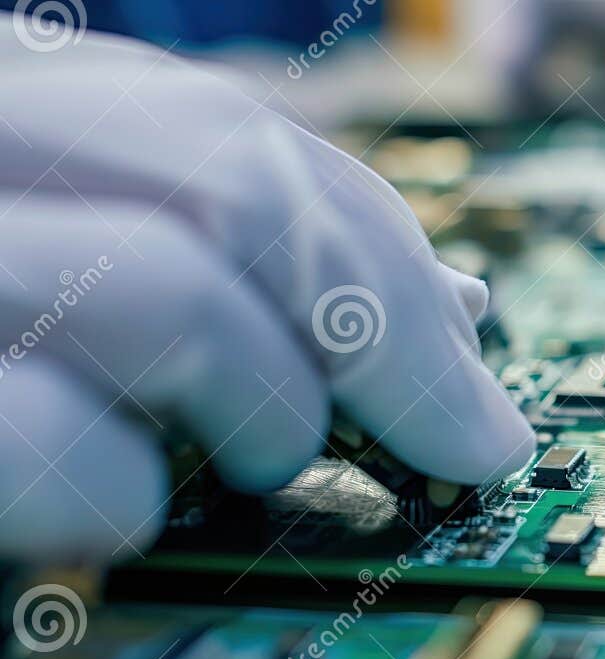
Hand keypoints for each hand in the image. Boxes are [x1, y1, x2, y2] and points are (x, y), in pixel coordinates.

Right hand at [0, 32, 534, 562]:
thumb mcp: (72, 285)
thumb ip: (225, 266)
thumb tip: (458, 308)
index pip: (236, 134)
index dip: (388, 255)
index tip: (472, 376)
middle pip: (231, 184)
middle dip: (383, 331)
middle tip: (452, 442)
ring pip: (172, 290)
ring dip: (269, 414)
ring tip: (254, 465)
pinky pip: (70, 447)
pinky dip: (135, 503)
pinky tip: (113, 516)